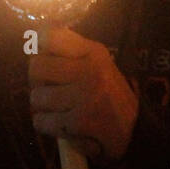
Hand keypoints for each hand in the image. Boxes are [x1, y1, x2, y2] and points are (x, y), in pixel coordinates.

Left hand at [28, 26, 138, 163]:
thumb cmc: (108, 95)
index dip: (38, 48)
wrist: (136, 132)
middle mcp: (90, 70)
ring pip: (37, 97)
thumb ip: (70, 51)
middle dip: (38, 82)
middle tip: (49, 89)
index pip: (50, 36)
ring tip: (58, 109)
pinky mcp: (80, 122)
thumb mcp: (97, 64)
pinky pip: (42, 121)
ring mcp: (85, 96)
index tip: (45, 59)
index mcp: (94, 52)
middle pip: (36, 67)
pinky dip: (46, 126)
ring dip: (42, 107)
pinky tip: (60, 125)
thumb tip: (34, 38)